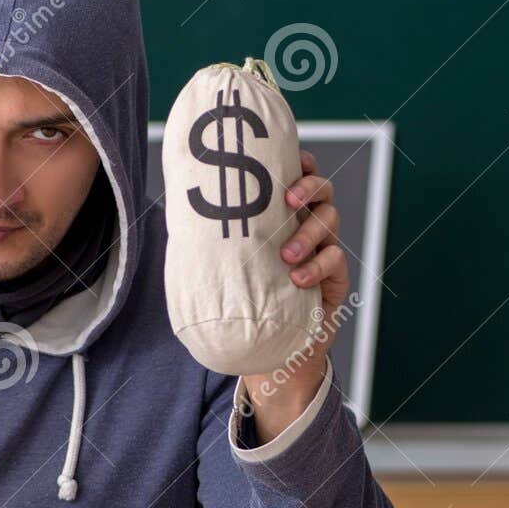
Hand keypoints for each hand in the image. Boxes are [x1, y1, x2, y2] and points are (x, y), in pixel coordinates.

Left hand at [240, 149, 348, 439]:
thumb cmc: (245, 297)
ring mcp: (324, 250)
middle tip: (288, 200)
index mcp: (284, 215)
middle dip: (309, 188)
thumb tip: (172, 209)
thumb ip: (213, 238)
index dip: (302, 164)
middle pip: (323, 191)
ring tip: (286, 255)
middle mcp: (308, 226)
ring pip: (331, 221)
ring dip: (309, 233)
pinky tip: (297, 279)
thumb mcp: (228, 262)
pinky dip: (318, 266)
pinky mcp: (335, 278)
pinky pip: (336, 259)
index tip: (292, 160)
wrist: (270, 347)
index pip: (300, 177)